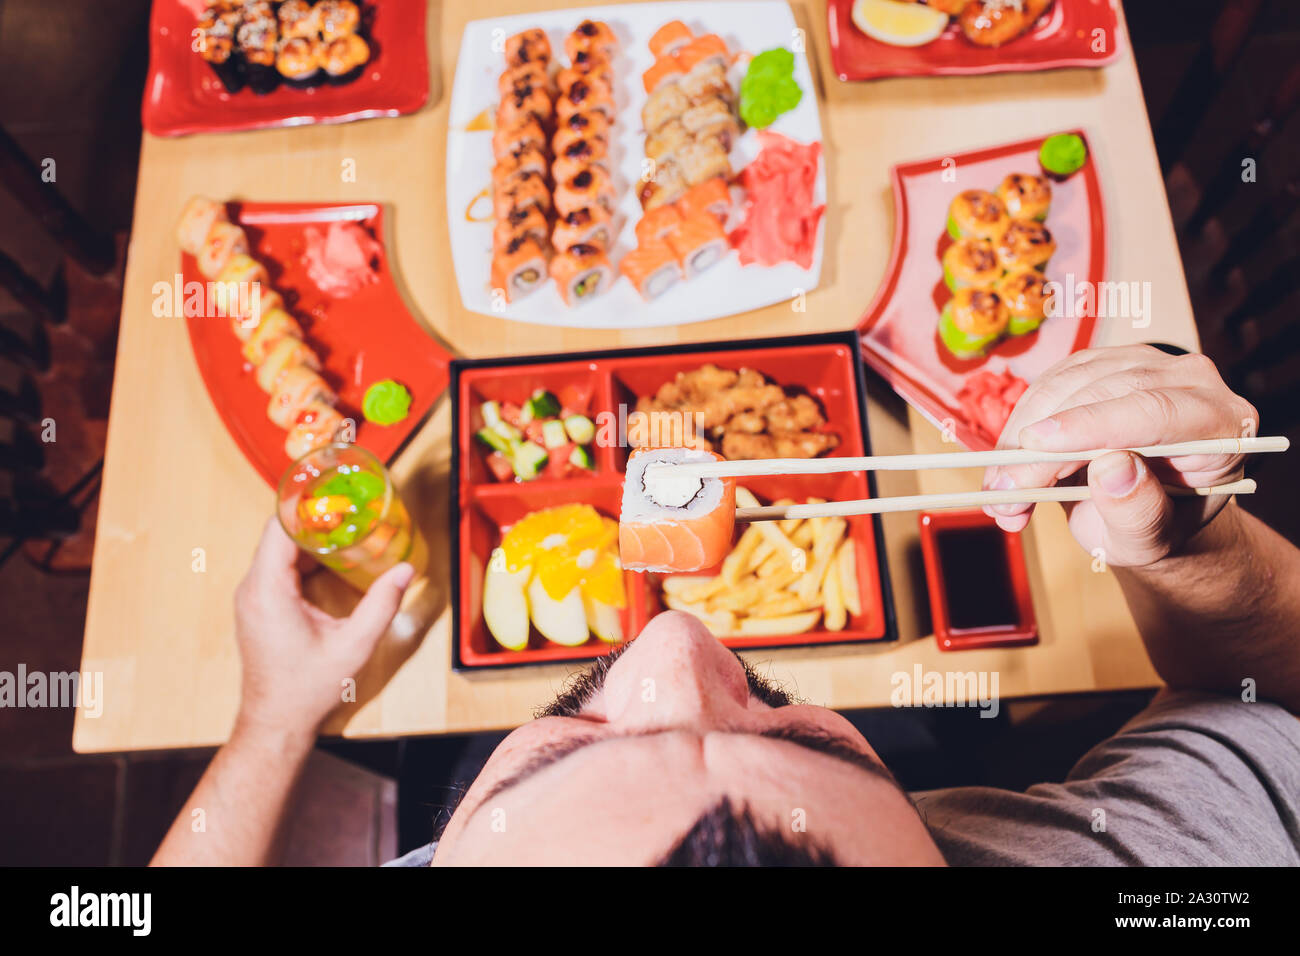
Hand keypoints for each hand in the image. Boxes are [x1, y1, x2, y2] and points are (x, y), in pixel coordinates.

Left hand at [233, 518, 414, 736]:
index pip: (279, 527)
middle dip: (315, 518)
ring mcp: (253, 598)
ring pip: (279, 550)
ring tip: (347, 528)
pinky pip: (278, 568)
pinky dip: (304, 558)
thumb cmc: (306, 689)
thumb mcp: (354, 646)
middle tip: (350, 508)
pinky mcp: (259, 607)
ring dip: (310, 538)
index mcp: (268, 590)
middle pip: (279, 534)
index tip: (336, 494)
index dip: (306, 505)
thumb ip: (382, 604)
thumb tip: (405, 572)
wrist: (275, 723)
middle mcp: (253, 589)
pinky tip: (333, 560)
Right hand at [982, 347, 1257, 566]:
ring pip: (1068, 384)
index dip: (1091, 424)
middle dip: (1042, 445)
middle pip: (1104, 394)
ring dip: (1021, 437)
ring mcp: (1145, 363)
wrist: (1148, 509)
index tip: (1034, 447)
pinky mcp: (1102, 362)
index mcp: (1221, 424)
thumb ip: (1139, 513)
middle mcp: (1190, 380)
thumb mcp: (1150, 542)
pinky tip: (1009, 465)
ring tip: (1002, 492)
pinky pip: (1049, 384)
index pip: (1155, 410)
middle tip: (1004, 493)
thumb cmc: (1156, 526)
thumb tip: (1112, 469)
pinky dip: (1019, 425)